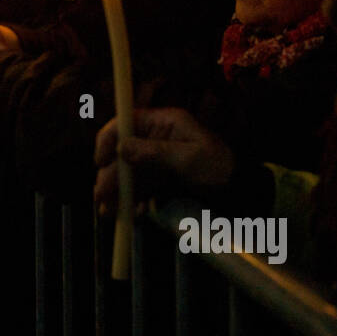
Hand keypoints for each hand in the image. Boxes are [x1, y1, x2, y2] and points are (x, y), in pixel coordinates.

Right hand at [93, 108, 234, 214]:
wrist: (237, 191)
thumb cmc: (218, 166)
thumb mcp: (189, 157)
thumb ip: (155, 152)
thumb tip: (122, 147)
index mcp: (163, 122)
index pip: (126, 122)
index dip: (108, 138)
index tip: (100, 161)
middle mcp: (154, 138)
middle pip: (121, 151)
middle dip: (109, 174)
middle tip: (100, 196)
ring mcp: (155, 159)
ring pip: (126, 172)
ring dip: (115, 191)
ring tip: (108, 211)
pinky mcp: (157, 178)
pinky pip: (137, 187)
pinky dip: (129, 200)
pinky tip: (127, 213)